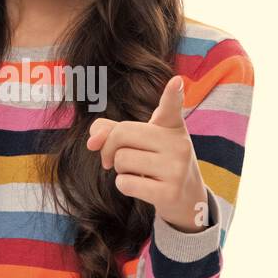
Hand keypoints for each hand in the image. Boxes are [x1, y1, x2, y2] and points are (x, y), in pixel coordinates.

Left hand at [85, 75, 210, 232]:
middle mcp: (179, 144)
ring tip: (139, 173)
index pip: (171, 107)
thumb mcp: (142, 142)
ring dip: (120, 170)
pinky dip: (123, 185)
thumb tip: (92, 140)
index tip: (176, 81)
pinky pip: (125, 183)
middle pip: (121, 134)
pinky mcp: (170, 192)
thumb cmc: (157, 163)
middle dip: (109, 148)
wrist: (186, 197)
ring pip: (121, 160)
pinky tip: (142, 187)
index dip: (172, 93)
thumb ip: (112, 131)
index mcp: (171, 126)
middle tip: (115, 159)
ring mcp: (177, 168)